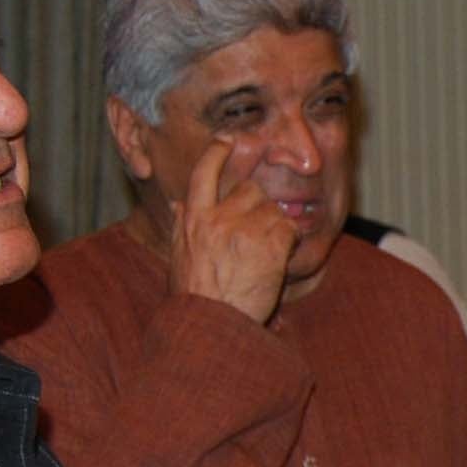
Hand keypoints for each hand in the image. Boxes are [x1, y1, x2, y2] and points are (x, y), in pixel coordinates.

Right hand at [166, 134, 296, 325]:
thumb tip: (179, 204)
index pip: (204, 171)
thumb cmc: (194, 297)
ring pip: (272, 209)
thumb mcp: (178, 256)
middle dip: (258, 206)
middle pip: (250, 190)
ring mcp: (244, 230)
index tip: (228, 139)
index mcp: (193, 219)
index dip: (217, 151)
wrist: (210, 327)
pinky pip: (289, 229)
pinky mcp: (270, 245)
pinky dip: (289, 243)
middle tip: (257, 233)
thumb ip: (182, 226)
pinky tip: (278, 261)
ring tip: (264, 255)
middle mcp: (217, 219)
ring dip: (274, 227)